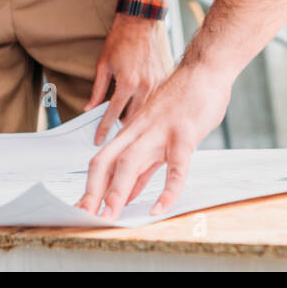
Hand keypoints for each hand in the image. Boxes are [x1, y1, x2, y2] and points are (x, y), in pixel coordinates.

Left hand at [78, 62, 230, 220]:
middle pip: (107, 162)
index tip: (83, 209)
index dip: (90, 186)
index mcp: (131, 132)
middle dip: (95, 192)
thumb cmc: (181, 101)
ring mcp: (160, 132)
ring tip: (111, 216)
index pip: (102, 160)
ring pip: (131, 163)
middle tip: (87, 217)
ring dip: (118, 191)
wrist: (203, 70)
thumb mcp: (155, 132)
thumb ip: (142, 165)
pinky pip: (175, 167)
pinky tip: (159, 208)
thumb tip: (127, 193)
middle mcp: (139, 132)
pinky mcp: (184, 135)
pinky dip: (166, 190)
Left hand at [85, 13, 171, 144]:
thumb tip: (90, 107)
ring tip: (129, 132)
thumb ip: (97, 90)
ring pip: (147, 112)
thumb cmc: (121, 40)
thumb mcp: (103, 65)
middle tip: (114, 140)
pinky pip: (156, 100)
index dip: (104, 129)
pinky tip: (145, 114)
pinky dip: (149, 108)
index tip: (99, 139)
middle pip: (133, 118)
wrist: (140, 22)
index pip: (113, 114)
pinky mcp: (164, 79)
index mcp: (127, 83)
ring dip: (138, 122)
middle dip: (122, 131)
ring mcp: (157, 83)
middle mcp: (144, 86)